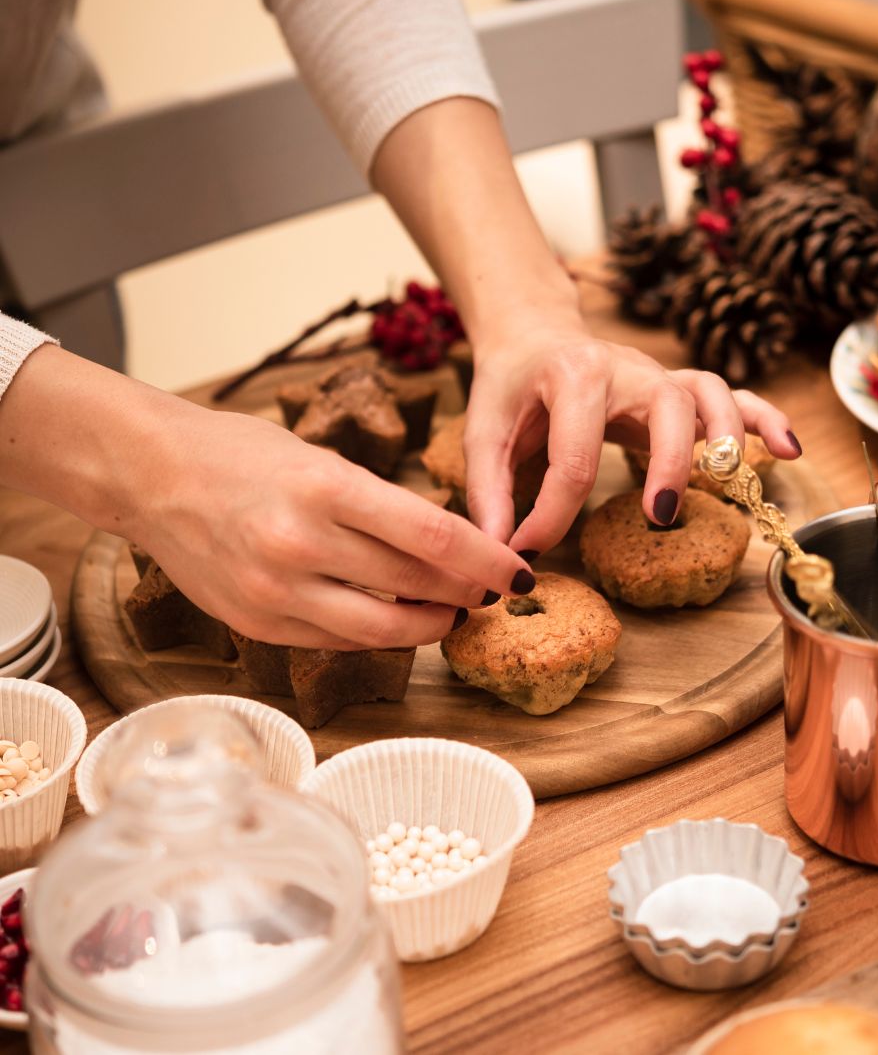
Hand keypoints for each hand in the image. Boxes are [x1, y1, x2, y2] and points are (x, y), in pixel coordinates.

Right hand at [130, 410, 535, 649]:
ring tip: (452, 611)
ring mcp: (276, 591)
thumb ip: (379, 504)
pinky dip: (378, 634)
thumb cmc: (239, 452)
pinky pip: (337, 640)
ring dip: (430, 624)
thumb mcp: (319, 459)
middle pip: (416, 584)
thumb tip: (444, 544)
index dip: (486, 559)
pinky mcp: (257, 623)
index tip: (515, 570)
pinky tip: (398, 621)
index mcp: (325, 486)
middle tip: (493, 590)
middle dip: (468, 592)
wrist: (148, 473)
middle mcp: (301, 543)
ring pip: (382, 629)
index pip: (432, 534)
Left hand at [464, 322, 799, 550]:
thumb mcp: (484, 433)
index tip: (530, 553)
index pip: (573, 455)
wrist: (532, 336)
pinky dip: (764, 418)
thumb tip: (504, 555)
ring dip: (726, 437)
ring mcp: (658, 375)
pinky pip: (733, 395)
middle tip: (659, 516)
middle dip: (670, 462)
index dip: (551, 516)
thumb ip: (489, 493)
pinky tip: (787, 451)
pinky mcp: (677, 388)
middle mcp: (624, 368)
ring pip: (708, 394)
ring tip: (729, 483)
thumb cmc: (510, 386)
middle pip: (666, 406)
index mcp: (572, 375)